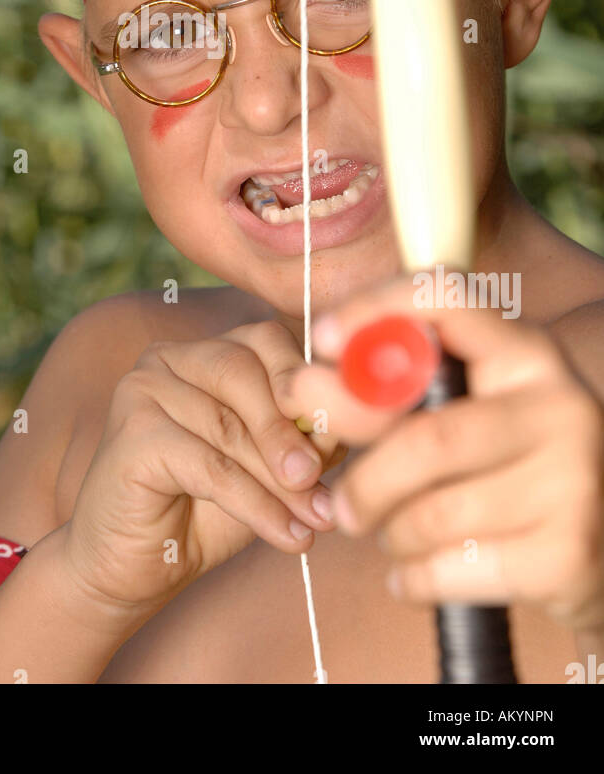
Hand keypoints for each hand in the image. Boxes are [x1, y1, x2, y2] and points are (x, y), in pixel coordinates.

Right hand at [60, 319, 340, 617]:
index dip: (306, 388)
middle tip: (323, 482)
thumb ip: (300, 442)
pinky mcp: (132, 432)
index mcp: (205, 351)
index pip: (267, 341)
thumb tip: (348, 432)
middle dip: (290, 431)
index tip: (342, 439)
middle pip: (244, 373)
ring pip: (229, 426)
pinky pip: (211, 465)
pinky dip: (256, 504)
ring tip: (315, 520)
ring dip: (279, 481)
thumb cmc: (202, 512)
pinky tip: (288, 535)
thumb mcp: (265, 470)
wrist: (129, 567)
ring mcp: (143, 389)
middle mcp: (169, 357)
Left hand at [288, 274, 603, 632]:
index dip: (374, 311)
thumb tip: (303, 385)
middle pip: (426, 437)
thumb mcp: (472, 407)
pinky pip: (451, 569)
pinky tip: (412, 572)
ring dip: (387, 532)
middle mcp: (558, 405)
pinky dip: (411, 578)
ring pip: (432, 512)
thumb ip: (395, 392)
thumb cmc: (508, 465)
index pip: (448, 300)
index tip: (320, 337)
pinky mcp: (566, 554)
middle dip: (366, 479)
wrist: (600, 545)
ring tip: (386, 535)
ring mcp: (570, 480)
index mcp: (527, 354)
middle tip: (340, 503)